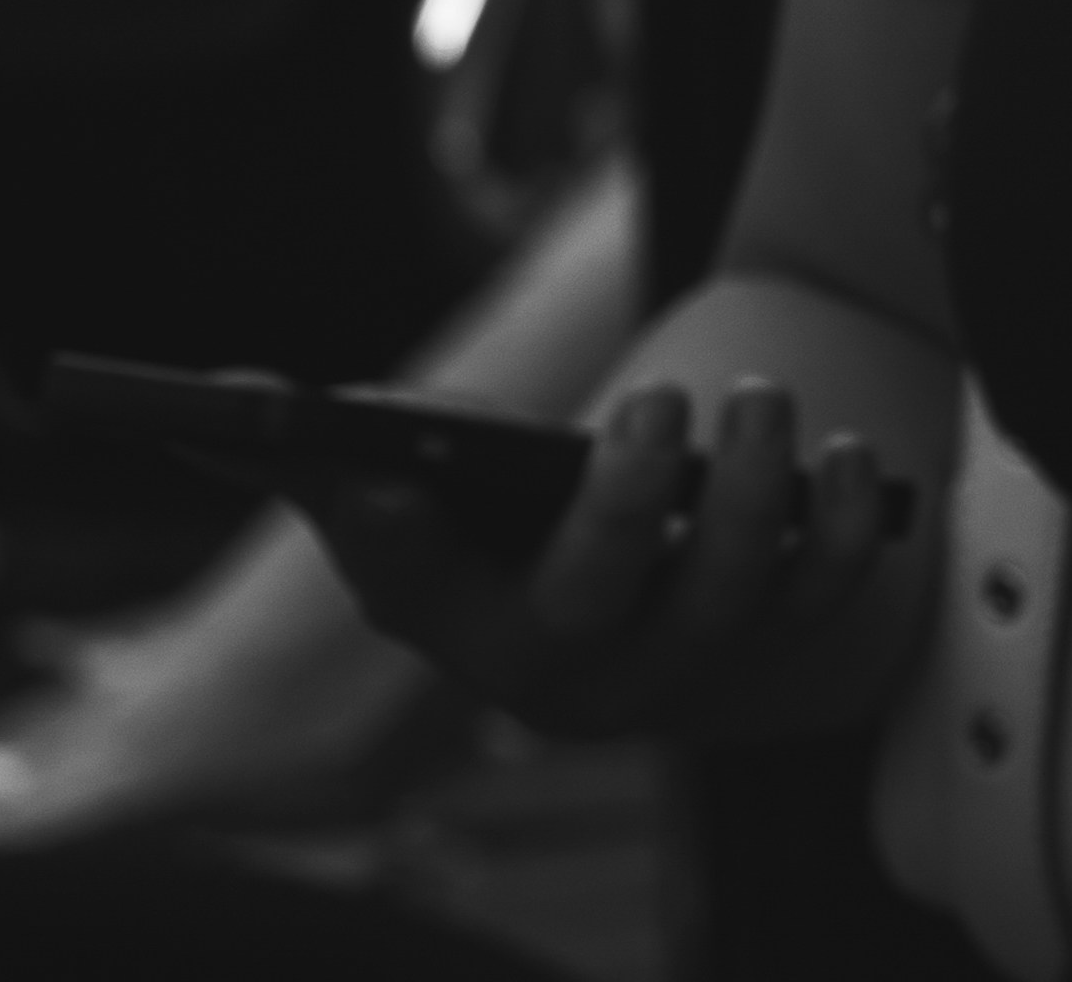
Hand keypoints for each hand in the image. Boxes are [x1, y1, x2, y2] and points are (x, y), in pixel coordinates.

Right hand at [322, 376, 923, 747]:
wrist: (624, 607)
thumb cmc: (499, 539)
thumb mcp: (406, 500)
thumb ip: (323, 456)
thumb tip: (223, 407)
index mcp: (460, 624)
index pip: (411, 588)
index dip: (394, 541)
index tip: (388, 481)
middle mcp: (563, 671)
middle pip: (594, 606)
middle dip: (627, 505)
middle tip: (653, 400)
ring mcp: (673, 668)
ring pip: (724, 603)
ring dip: (755, 496)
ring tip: (759, 400)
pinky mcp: (767, 644)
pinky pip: (820, 600)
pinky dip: (844, 530)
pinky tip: (847, 455)